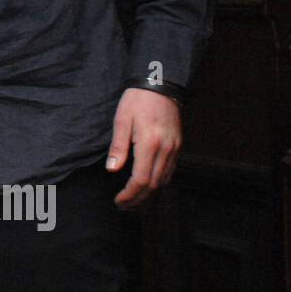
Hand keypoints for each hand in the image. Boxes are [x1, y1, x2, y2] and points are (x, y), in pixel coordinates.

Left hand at [108, 87, 182, 207]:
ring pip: (164, 181)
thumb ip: (118, 147)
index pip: (141, 180)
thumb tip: (112, 170)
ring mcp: (174, 149)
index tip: (118, 201)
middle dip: (138, 200)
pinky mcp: (177, 146)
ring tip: (133, 201)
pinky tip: (147, 186)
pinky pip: (169, 172)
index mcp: (149, 144)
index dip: (129, 195)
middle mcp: (165, 150)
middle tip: (123, 206)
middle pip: (153, 185)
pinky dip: (158, 183)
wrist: (161, 85)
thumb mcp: (122, 120)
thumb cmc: (137, 101)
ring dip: (149, 195)